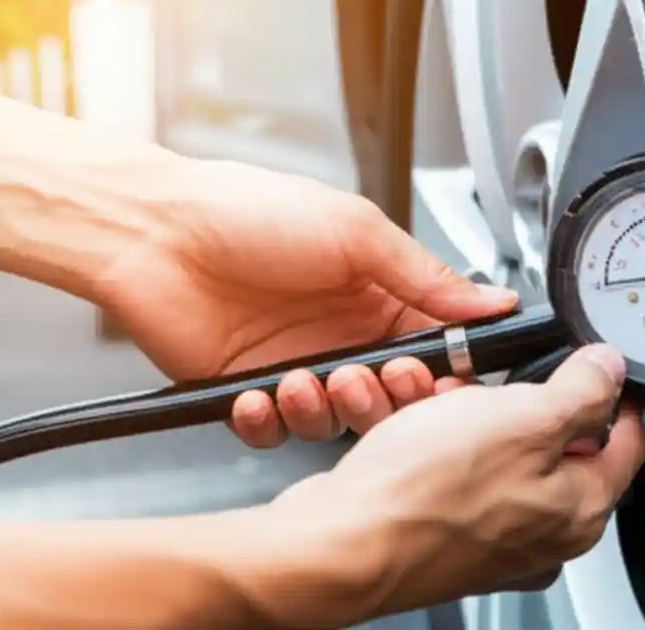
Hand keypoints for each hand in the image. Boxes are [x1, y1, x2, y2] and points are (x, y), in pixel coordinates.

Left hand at [91, 158, 516, 423]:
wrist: (152, 230)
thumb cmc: (246, 212)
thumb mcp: (356, 230)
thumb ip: (427, 275)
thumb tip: (493, 300)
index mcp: (375, 294)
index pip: (432, 349)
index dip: (443, 374)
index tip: (446, 381)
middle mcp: (339, 334)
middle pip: (390, 396)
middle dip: (388, 399)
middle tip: (375, 378)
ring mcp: (294, 365)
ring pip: (335, 422)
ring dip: (328, 410)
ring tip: (307, 380)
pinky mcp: (246, 392)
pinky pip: (274, 432)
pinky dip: (270, 423)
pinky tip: (259, 396)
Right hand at [255, 344, 644, 625]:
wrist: (339, 545)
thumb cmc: (424, 495)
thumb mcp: (524, 418)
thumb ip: (581, 392)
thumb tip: (611, 370)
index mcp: (580, 510)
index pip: (625, 443)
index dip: (614, 393)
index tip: (600, 364)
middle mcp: (540, 535)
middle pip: (551, 443)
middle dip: (516, 396)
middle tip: (491, 377)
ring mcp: (489, 540)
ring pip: (493, 452)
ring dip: (466, 413)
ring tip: (436, 397)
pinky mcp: (441, 536)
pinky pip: (450, 472)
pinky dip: (433, 442)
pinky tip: (409, 427)